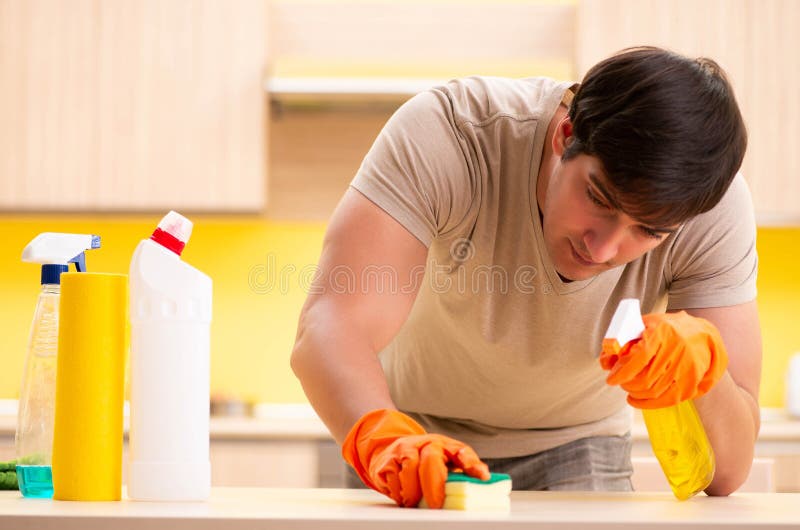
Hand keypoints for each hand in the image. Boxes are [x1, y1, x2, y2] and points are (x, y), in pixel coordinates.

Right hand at [341, 409, 489, 507]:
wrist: (390, 450)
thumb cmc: (423, 459)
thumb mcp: (445, 459)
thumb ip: (463, 468)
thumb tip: (484, 477)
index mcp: (444, 445)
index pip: (462, 451)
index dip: (472, 463)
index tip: (482, 476)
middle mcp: (424, 443)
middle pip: (431, 460)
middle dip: (434, 487)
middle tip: (436, 504)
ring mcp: (403, 450)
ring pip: (409, 471)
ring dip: (414, 492)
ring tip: (417, 500)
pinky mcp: (386, 461)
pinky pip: (393, 480)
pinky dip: (399, 492)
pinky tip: (404, 494)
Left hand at [599, 311, 727, 408]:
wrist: (701, 335)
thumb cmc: (667, 329)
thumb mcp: (644, 325)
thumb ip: (624, 341)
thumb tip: (606, 362)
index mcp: (663, 333)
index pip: (639, 357)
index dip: (622, 371)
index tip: (611, 379)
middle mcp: (677, 351)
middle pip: (645, 378)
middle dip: (626, 383)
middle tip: (619, 381)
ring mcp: (686, 369)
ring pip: (654, 391)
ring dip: (635, 393)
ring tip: (627, 387)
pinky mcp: (691, 384)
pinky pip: (666, 400)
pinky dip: (647, 404)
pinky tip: (635, 399)